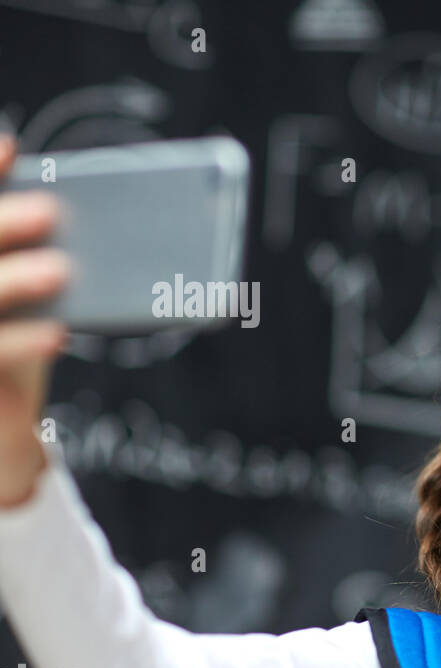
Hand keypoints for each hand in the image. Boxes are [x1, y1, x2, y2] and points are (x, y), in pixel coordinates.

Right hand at [0, 133, 70, 507]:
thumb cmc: (20, 348)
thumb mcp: (36, 298)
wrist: (0, 434)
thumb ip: (49, 256)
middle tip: (50, 212)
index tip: (12, 145)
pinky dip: (23, 341)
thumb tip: (114, 216)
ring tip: (62, 270)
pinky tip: (59, 333)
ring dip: (13, 280)